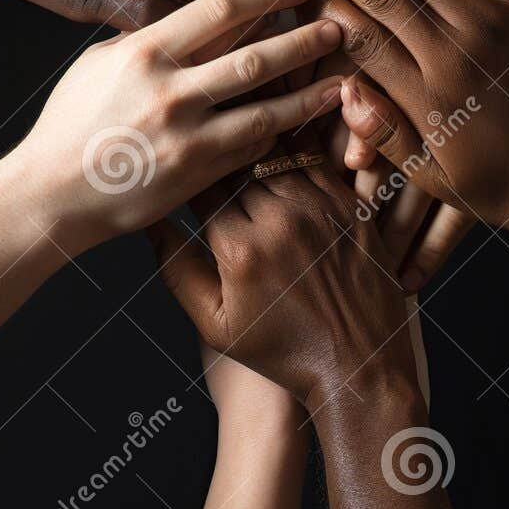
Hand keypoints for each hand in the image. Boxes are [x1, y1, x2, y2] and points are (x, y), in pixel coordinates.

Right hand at [12, 0, 343, 250]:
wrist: (49, 196)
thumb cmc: (70, 125)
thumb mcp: (98, 65)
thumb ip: (148, 39)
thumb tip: (197, 14)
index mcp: (144, 52)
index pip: (222, 9)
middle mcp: (170, 92)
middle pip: (256, 56)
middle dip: (304, 38)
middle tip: (339, 24)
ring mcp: (187, 138)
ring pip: (267, 109)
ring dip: (309, 92)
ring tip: (342, 78)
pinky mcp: (197, 177)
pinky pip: (253, 150)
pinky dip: (282, 134)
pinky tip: (307, 122)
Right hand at [150, 160, 412, 411]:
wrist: (358, 365)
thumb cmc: (283, 352)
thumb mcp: (215, 324)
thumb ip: (177, 270)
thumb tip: (150, 222)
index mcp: (241, 252)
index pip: (200, 189)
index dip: (188, 176)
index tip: (184, 174)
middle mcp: (280, 224)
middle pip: (236, 167)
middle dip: (218, 160)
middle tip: (209, 152)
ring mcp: (321, 213)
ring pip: (276, 157)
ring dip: (254, 150)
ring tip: (240, 143)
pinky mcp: (352, 209)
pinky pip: (317, 163)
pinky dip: (296, 153)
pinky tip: (283, 149)